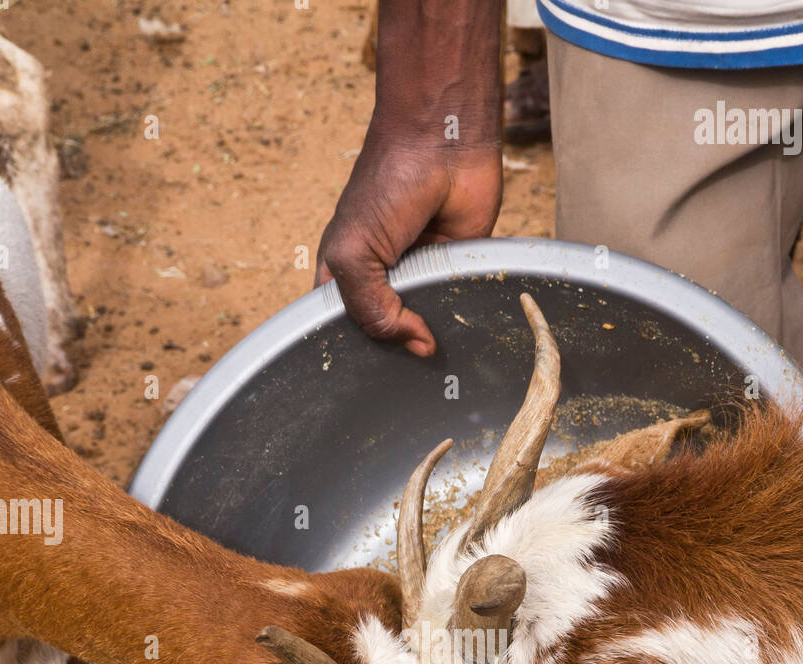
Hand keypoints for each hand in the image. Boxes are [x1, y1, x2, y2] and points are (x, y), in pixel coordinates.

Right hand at [315, 0, 502, 356]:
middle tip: (401, 375)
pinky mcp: (456, 275)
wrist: (444, 144)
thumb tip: (418, 346)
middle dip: (392, 353)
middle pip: (383, 338)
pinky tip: (463, 333)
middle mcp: (380, 283)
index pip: (340, 332)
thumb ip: (370, 309)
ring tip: (434, 355)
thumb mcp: (354, 253)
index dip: (348, 354)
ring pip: (422, 331)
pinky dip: (461, 321)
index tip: (362, 379)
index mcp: (342, 277)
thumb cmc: (387, 183)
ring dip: (429, 341)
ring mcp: (419, 281)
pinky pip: (458, 311)